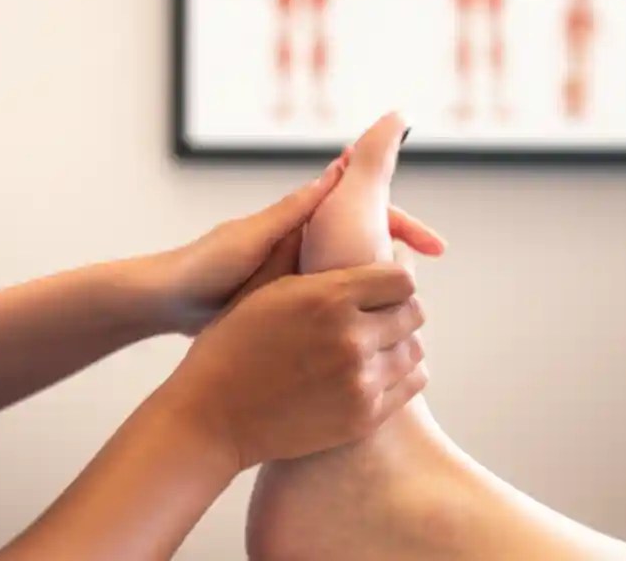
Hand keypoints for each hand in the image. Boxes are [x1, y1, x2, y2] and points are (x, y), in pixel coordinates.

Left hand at [157, 162, 446, 335]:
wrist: (166, 304)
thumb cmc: (204, 266)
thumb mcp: (252, 238)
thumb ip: (295, 211)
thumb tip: (340, 170)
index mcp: (298, 222)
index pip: (367, 216)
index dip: (402, 229)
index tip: (434, 250)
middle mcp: (302, 245)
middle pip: (366, 248)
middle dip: (400, 267)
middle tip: (424, 298)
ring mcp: (295, 279)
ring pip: (352, 283)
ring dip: (379, 298)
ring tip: (405, 325)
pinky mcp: (285, 309)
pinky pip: (331, 310)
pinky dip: (353, 320)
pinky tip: (368, 344)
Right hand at [163, 261, 427, 470]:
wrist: (212, 418)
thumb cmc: (228, 347)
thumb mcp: (257, 289)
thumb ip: (296, 251)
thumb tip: (314, 207)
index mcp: (328, 297)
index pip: (401, 278)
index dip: (394, 275)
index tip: (381, 280)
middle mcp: (352, 337)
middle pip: (413, 313)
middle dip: (398, 309)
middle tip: (377, 313)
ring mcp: (361, 381)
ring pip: (414, 349)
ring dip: (399, 342)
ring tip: (374, 342)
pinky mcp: (364, 416)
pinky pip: (410, 384)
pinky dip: (400, 373)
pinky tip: (375, 369)